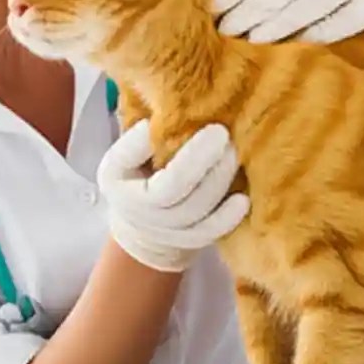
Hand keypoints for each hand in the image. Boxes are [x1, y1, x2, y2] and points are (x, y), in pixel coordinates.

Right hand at [97, 120, 248, 272]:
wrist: (141, 228)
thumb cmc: (135, 177)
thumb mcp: (122, 157)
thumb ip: (137, 142)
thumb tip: (158, 123)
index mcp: (120, 184)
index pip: (142, 164)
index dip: (182, 151)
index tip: (205, 128)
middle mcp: (141, 211)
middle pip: (174, 189)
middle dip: (201, 160)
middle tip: (222, 133)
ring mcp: (167, 231)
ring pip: (196, 209)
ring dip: (218, 179)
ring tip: (233, 152)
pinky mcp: (190, 240)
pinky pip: (210, 231)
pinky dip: (228, 217)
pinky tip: (243, 199)